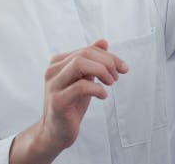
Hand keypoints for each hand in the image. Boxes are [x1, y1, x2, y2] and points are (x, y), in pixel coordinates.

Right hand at [9, 39, 127, 163]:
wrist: (56, 132)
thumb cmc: (71, 105)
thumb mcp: (84, 80)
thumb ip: (92, 61)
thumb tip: (103, 42)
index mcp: (58, 62)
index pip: (87, 50)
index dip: (108, 56)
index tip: (123, 68)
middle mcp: (52, 70)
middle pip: (84, 54)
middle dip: (107, 62)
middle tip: (117, 76)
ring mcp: (53, 85)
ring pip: (79, 64)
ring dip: (101, 71)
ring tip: (111, 82)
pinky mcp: (57, 101)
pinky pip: (80, 87)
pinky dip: (97, 89)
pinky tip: (103, 96)